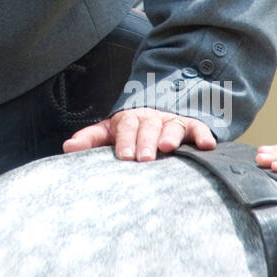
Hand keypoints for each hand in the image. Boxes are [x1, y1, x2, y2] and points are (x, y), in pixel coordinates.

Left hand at [62, 107, 216, 161]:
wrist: (156, 117)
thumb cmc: (129, 133)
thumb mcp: (109, 133)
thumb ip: (90, 139)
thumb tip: (67, 147)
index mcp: (128, 119)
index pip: (125, 126)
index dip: (124, 140)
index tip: (124, 157)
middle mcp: (150, 119)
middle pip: (147, 127)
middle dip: (145, 142)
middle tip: (143, 159)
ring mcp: (170, 122)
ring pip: (171, 126)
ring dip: (170, 136)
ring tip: (168, 149)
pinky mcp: (191, 127)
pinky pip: (198, 129)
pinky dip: (203, 136)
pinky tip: (208, 145)